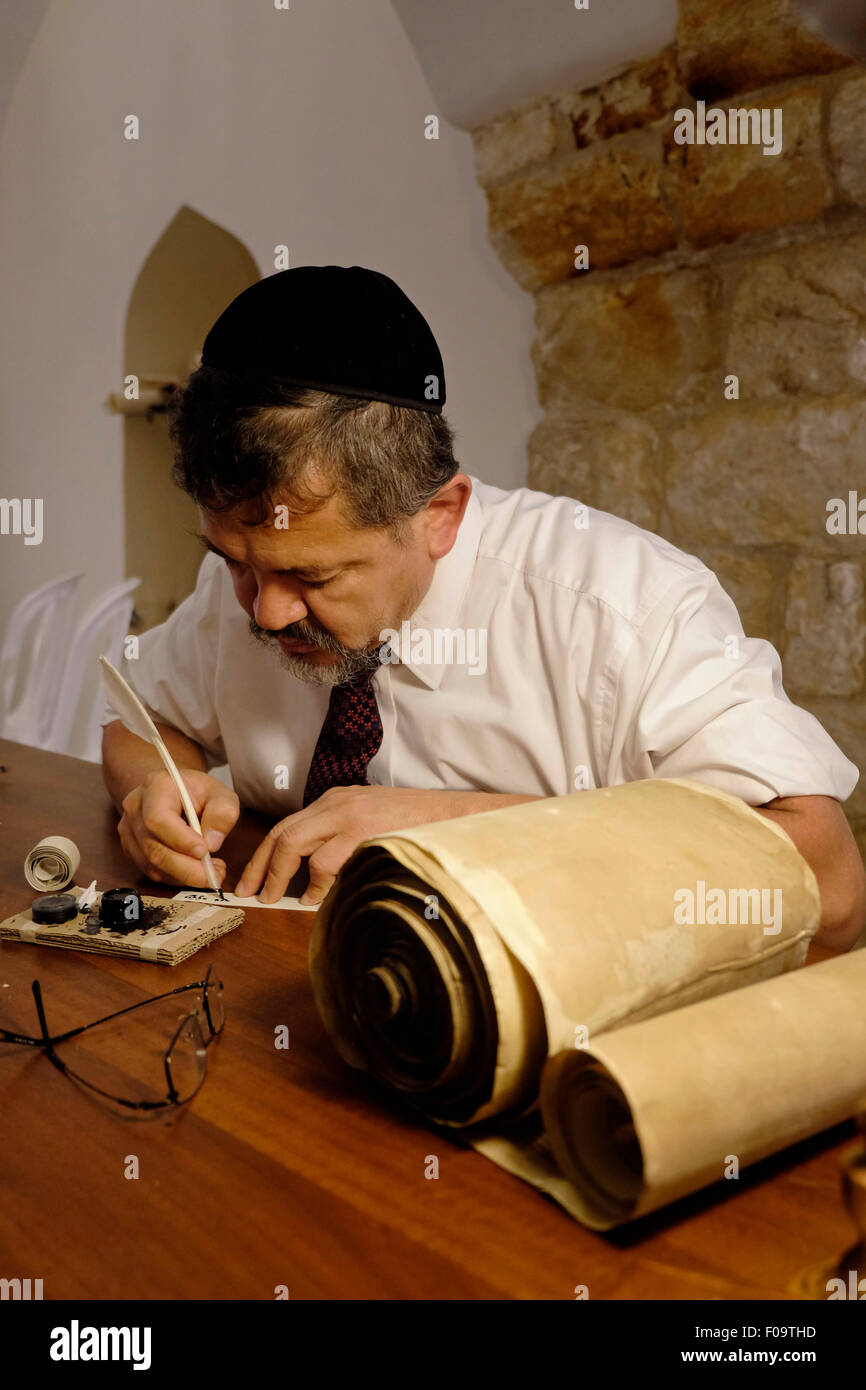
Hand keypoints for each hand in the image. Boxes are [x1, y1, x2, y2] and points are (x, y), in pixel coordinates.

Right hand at [117, 768, 239, 887]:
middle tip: (214, 875)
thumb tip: (212, 843)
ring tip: (211, 872)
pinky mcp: (131, 848)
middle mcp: (136, 808)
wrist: (176, 791)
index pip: (158, 818)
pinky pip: (151, 870)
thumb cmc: (198, 792)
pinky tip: (195, 870)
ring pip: (152, 864)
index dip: (180, 840)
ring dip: (184, 875)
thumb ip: (222, 813)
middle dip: (186, 868)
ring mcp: (130, 830)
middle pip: (153, 848)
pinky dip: (176, 877)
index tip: (205, 851)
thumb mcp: (220, 794)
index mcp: (156, 786)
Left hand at [235, 785, 538, 905]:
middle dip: (262, 868)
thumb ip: (342, 838)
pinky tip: (316, 899)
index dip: (264, 856)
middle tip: (251, 895)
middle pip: (282, 834)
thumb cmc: (418, 826)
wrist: (458, 815)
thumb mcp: (372, 820)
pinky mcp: (365, 832)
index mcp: (337, 800)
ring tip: (278, 900)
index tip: (252, 880)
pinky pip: (327, 862)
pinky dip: (316, 884)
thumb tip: (311, 876)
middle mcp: (337, 803)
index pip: (287, 826)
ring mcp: (351, 816)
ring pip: (296, 845)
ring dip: (282, 877)